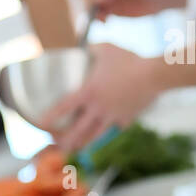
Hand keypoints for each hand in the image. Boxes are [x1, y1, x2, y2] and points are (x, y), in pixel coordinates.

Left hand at [43, 43, 158, 154]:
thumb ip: (92, 48)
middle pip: (77, 130)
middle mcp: (98, 108)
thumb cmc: (129, 60)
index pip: (64, 107)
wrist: (155, 75)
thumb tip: (83, 46)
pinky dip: (110, 130)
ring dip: (84, 143)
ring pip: (95, 136)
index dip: (50, 117)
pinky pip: (115, 128)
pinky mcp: (126, 120)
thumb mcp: (106, 49)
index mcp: (89, 92)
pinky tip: (107, 131)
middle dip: (65, 140)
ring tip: (76, 148)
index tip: (40, 124)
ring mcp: (112, 117)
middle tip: (57, 145)